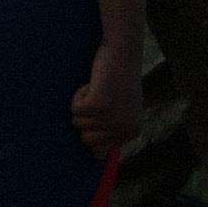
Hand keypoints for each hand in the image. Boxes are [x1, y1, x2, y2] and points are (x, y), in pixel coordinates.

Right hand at [70, 39, 142, 156]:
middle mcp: (124, 129)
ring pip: (78, 122)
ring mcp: (112, 118)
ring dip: (83, 103)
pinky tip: (93, 83)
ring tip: (99, 88)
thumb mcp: (122, 108)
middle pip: (85, 139)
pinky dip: (78, 95)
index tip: (103, 108)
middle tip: (102, 96)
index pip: (99, 151)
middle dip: (87, 117)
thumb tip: (97, 156)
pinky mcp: (98, 105)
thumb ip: (113, 130)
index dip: (93, 129)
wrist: (122, 50)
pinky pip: (74, 109)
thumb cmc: (119, 77)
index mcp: (132, 132)